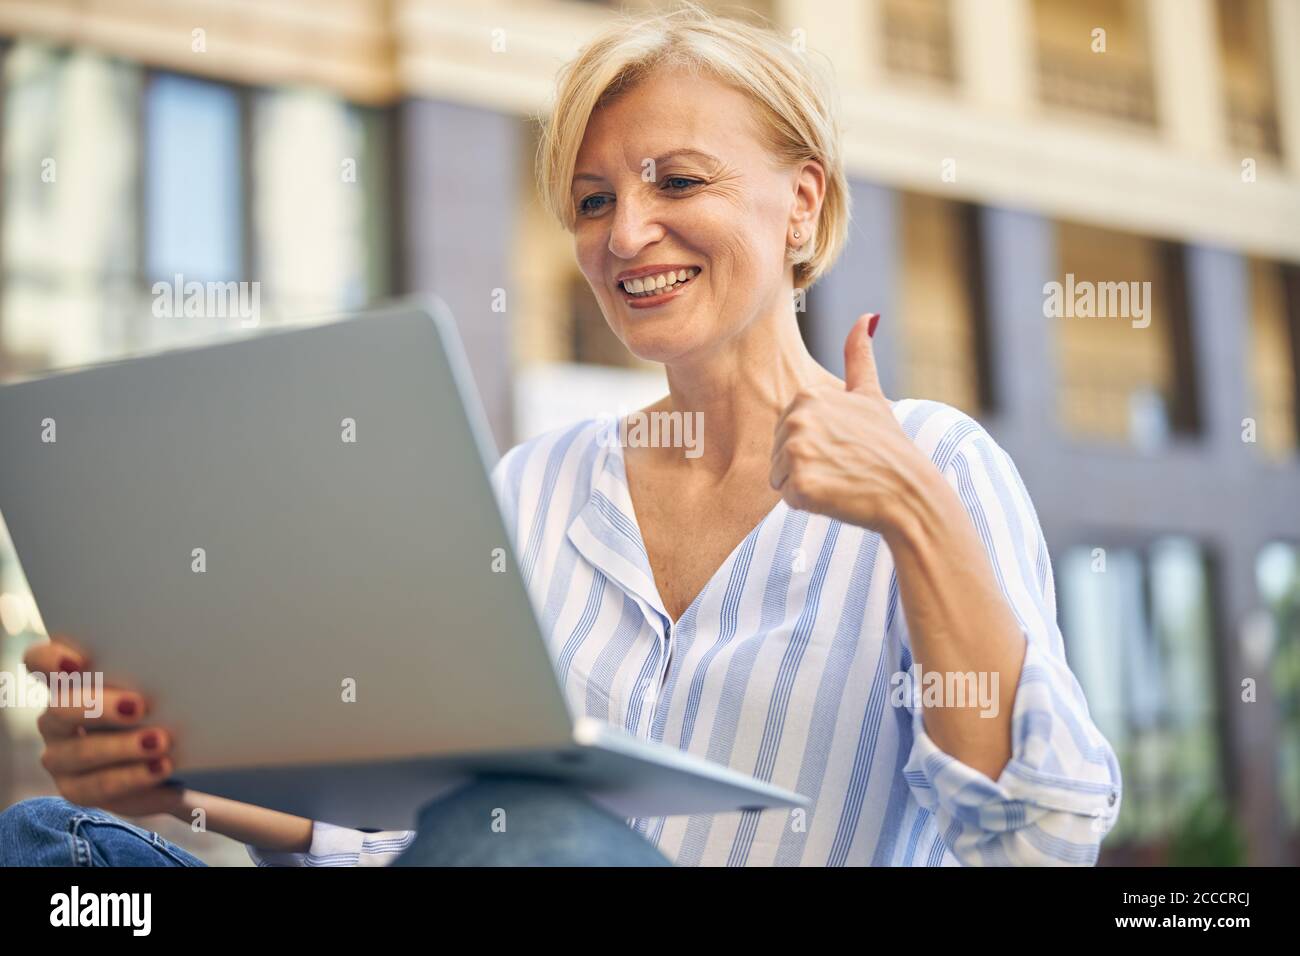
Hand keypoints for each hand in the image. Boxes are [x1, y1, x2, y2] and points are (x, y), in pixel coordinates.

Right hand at [24, 637, 181, 816]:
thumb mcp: (160, 684)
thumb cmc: (162, 705)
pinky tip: (164, 773)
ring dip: (121, 748)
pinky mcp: (76, 789)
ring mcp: (61, 756)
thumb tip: (191, 650)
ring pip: (79, 752)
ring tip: (161, 744)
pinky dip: (132, 779)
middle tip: (140, 706)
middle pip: (60, 708)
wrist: (170, 758)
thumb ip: (157, 669)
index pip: (39, 661)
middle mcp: (56, 718)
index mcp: (69, 682)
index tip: (78, 664)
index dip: (49, 660)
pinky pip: (96, 788)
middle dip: (100, 707)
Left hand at [769, 313, 934, 534]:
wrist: (909, 492)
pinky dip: (809, 503)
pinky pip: (788, 497)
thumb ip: (860, 356)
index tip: (844, 444)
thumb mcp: (871, 396)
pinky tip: (836, 494)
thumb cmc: (889, 447)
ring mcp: (797, 452)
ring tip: (840, 479)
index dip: (814, 443)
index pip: (787, 429)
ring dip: (805, 484)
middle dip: (806, 464)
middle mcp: (798, 419)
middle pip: (778, 452)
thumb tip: (868, 317)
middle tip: (843, 464)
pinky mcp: (800, 485)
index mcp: (807, 396)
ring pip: (779, 476)